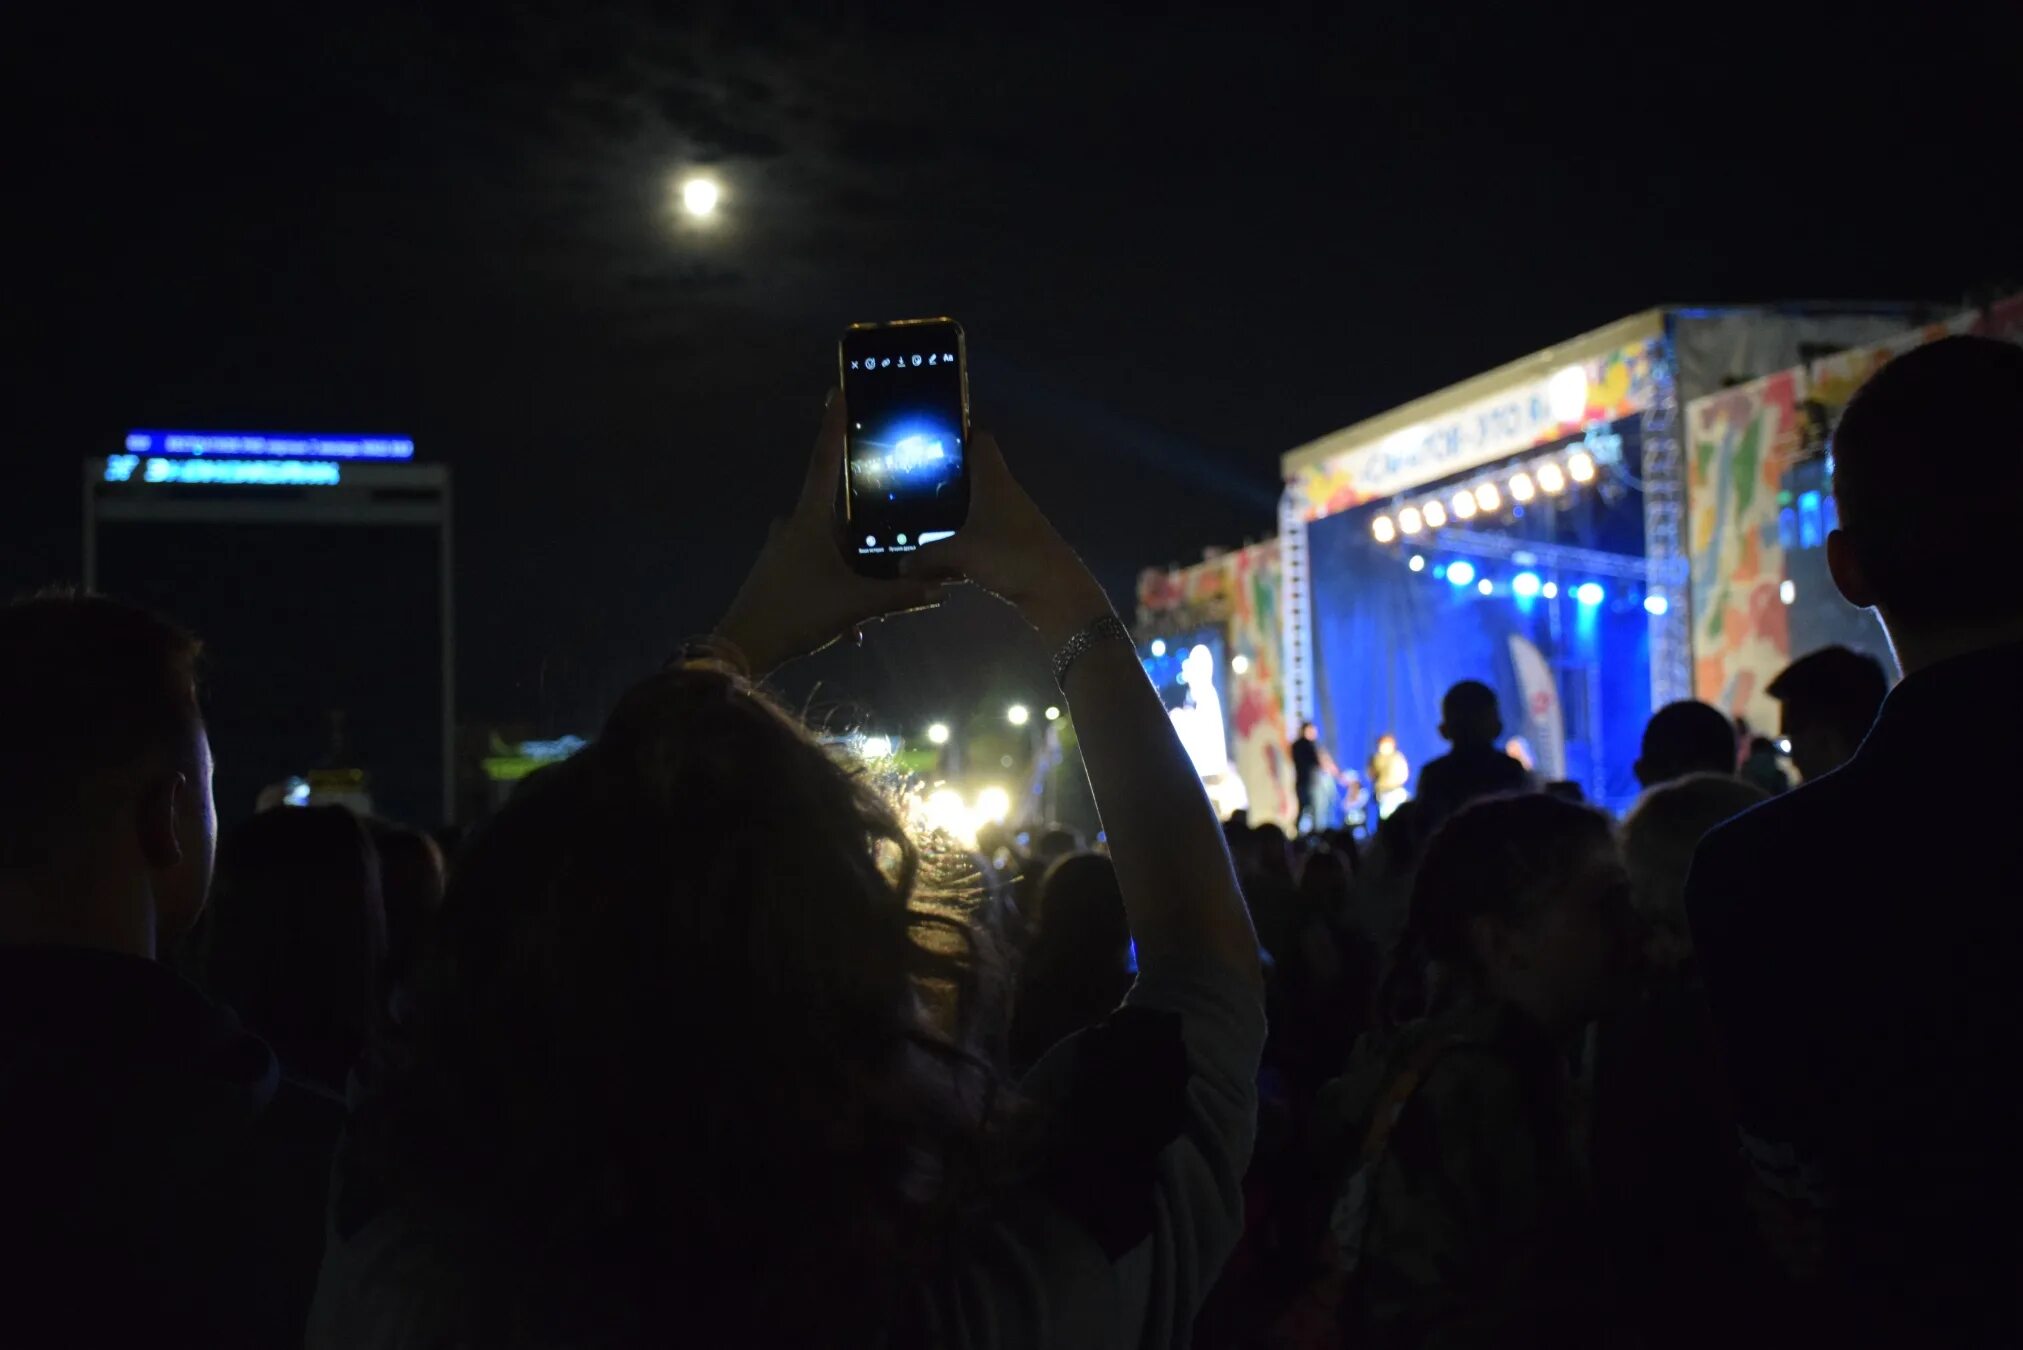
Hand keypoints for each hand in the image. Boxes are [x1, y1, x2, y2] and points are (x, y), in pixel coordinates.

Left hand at [713, 393, 943, 673]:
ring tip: (876, 595)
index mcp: (809, 518)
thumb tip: (941, 589)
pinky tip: (851, 624)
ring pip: (829, 544)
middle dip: (865, 519)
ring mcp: (782, 547)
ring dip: (853, 566)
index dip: (833, 425)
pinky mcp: (778, 570)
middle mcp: (793, 524)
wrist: (743, 647)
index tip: (837, 390)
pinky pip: (817, 566)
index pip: (826, 460)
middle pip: (836, 508)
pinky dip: (837, 586)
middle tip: (893, 515)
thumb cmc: (796, 613)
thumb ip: (900, 596)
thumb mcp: (855, 606)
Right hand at [905, 430, 1110, 646]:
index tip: (927, 438)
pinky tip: (938, 553)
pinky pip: (980, 536)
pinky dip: (961, 540)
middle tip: (908, 484)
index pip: (979, 440)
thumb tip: (900, 565)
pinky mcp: (1012, 546)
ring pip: (974, 507)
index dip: (958, 433)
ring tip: (915, 518)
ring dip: (951, 513)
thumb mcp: (961, 553)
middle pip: (972, 474)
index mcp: (994, 480)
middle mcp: (1003, 494)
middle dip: (943, 478)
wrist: (1055, 592)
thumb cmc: (1010, 556)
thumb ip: (926, 556)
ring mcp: (1010, 520)